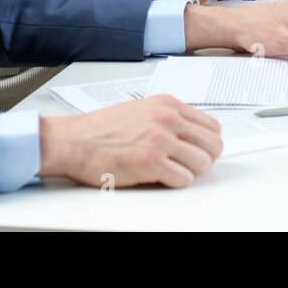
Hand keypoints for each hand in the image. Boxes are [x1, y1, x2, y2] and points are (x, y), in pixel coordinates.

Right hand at [37, 95, 223, 188]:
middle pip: (213, 144)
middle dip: (204, 159)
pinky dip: (175, 182)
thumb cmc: (102, 130)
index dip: (206, 143)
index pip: (212, 126)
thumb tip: (193, 136)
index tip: (197, 151)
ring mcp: (161, 139)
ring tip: (171, 171)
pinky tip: (159, 177)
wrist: (73, 141)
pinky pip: (184, 179)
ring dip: (190, 172)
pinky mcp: (152, 161)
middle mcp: (168, 118)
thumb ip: (168, 119)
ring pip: (203, 163)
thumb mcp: (142, 111)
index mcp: (168, 104)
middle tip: (187, 166)